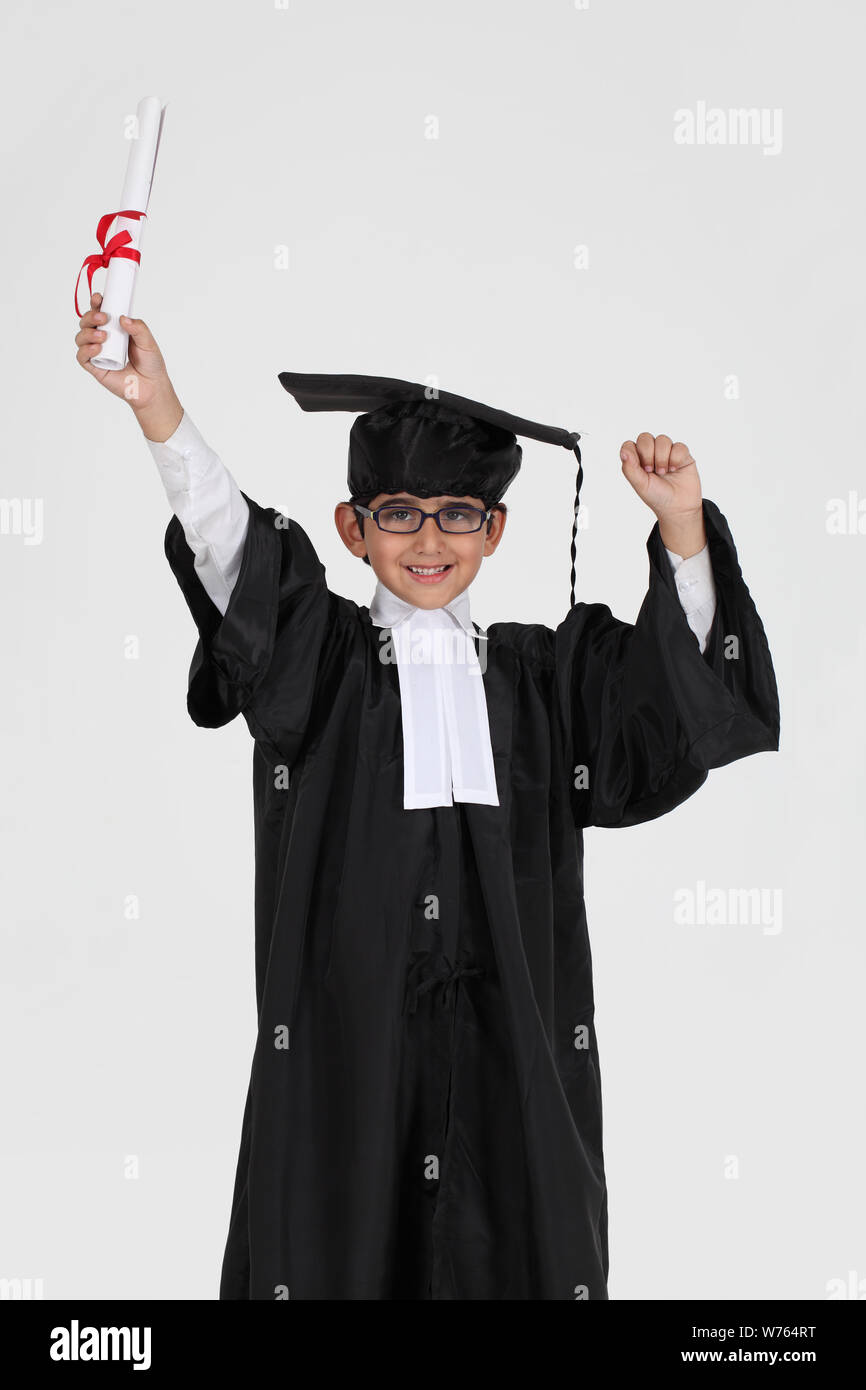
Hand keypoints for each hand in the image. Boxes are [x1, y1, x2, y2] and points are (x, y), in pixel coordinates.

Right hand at [74, 291, 175, 414]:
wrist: (152, 387)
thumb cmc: (150, 363)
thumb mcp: (148, 342)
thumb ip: (138, 328)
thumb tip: (123, 318)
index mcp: (114, 329)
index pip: (99, 312)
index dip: (96, 303)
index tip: (99, 298)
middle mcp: (103, 339)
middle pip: (86, 322)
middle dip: (90, 317)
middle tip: (103, 318)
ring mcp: (97, 353)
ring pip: (81, 337)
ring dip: (88, 333)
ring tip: (103, 337)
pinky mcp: (95, 368)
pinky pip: (82, 357)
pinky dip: (86, 350)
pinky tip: (97, 349)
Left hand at [620, 432, 705, 555]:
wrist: (678, 507)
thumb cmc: (657, 497)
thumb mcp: (640, 485)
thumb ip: (630, 468)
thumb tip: (624, 451)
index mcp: (637, 460)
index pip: (630, 444)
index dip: (634, 453)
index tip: (641, 469)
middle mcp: (651, 453)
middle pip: (645, 438)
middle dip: (648, 454)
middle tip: (651, 470)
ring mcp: (667, 452)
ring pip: (663, 439)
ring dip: (663, 457)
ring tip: (664, 472)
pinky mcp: (682, 454)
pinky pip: (679, 446)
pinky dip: (676, 458)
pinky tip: (675, 469)